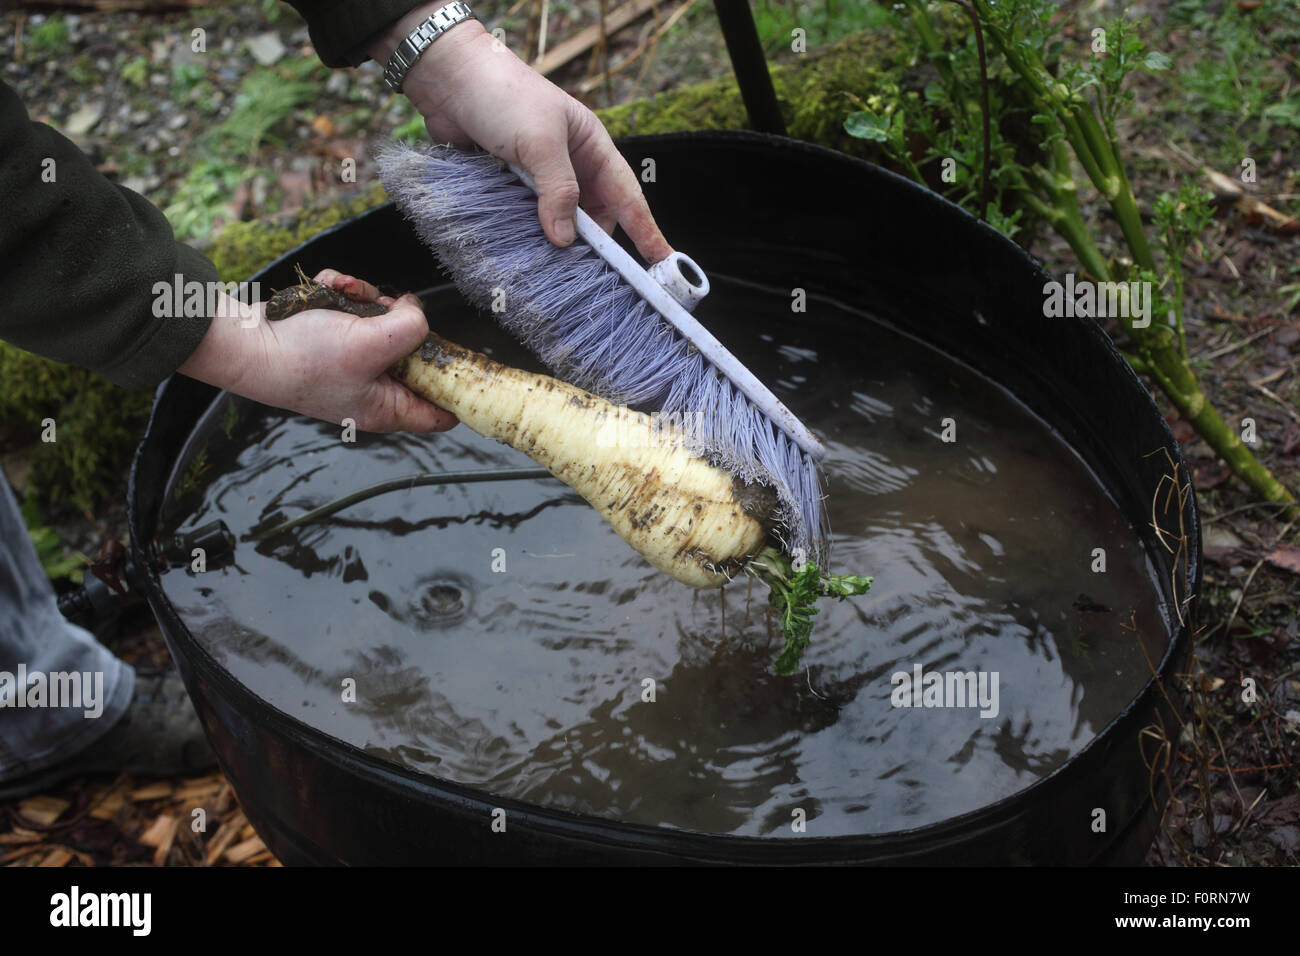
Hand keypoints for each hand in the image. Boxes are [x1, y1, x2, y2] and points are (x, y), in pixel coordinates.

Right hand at [177, 270, 457, 433]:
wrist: (246, 343)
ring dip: (365, 299)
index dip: (458, 389)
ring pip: (382, 325)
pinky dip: (340, 295)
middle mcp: (372, 393)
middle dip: (399, 322)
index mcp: (388, 410)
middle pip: (414, 355)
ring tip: (345, 292)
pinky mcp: (331, 343)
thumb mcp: (373, 342)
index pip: (441, 414)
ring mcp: (351, 367)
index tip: (465, 357)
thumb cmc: (305, 357)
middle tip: (384, 310)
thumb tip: (416, 311)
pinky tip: (327, 289)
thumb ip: (413, 328)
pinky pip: (352, 313)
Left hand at [370, 10, 672, 262]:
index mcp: (590, 146)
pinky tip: (532, 258)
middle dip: (599, 246)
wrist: (448, 80)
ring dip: (562, 245)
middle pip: (596, 215)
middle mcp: (570, 164)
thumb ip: (557, 189)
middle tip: (605, 280)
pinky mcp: (511, 188)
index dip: (646, 229)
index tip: (662, 261)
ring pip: (562, 222)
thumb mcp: (539, 140)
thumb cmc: (502, 95)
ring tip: (566, 276)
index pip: (627, 195)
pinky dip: (532, 239)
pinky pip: (529, 221)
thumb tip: (566, 238)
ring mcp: (539, 178)